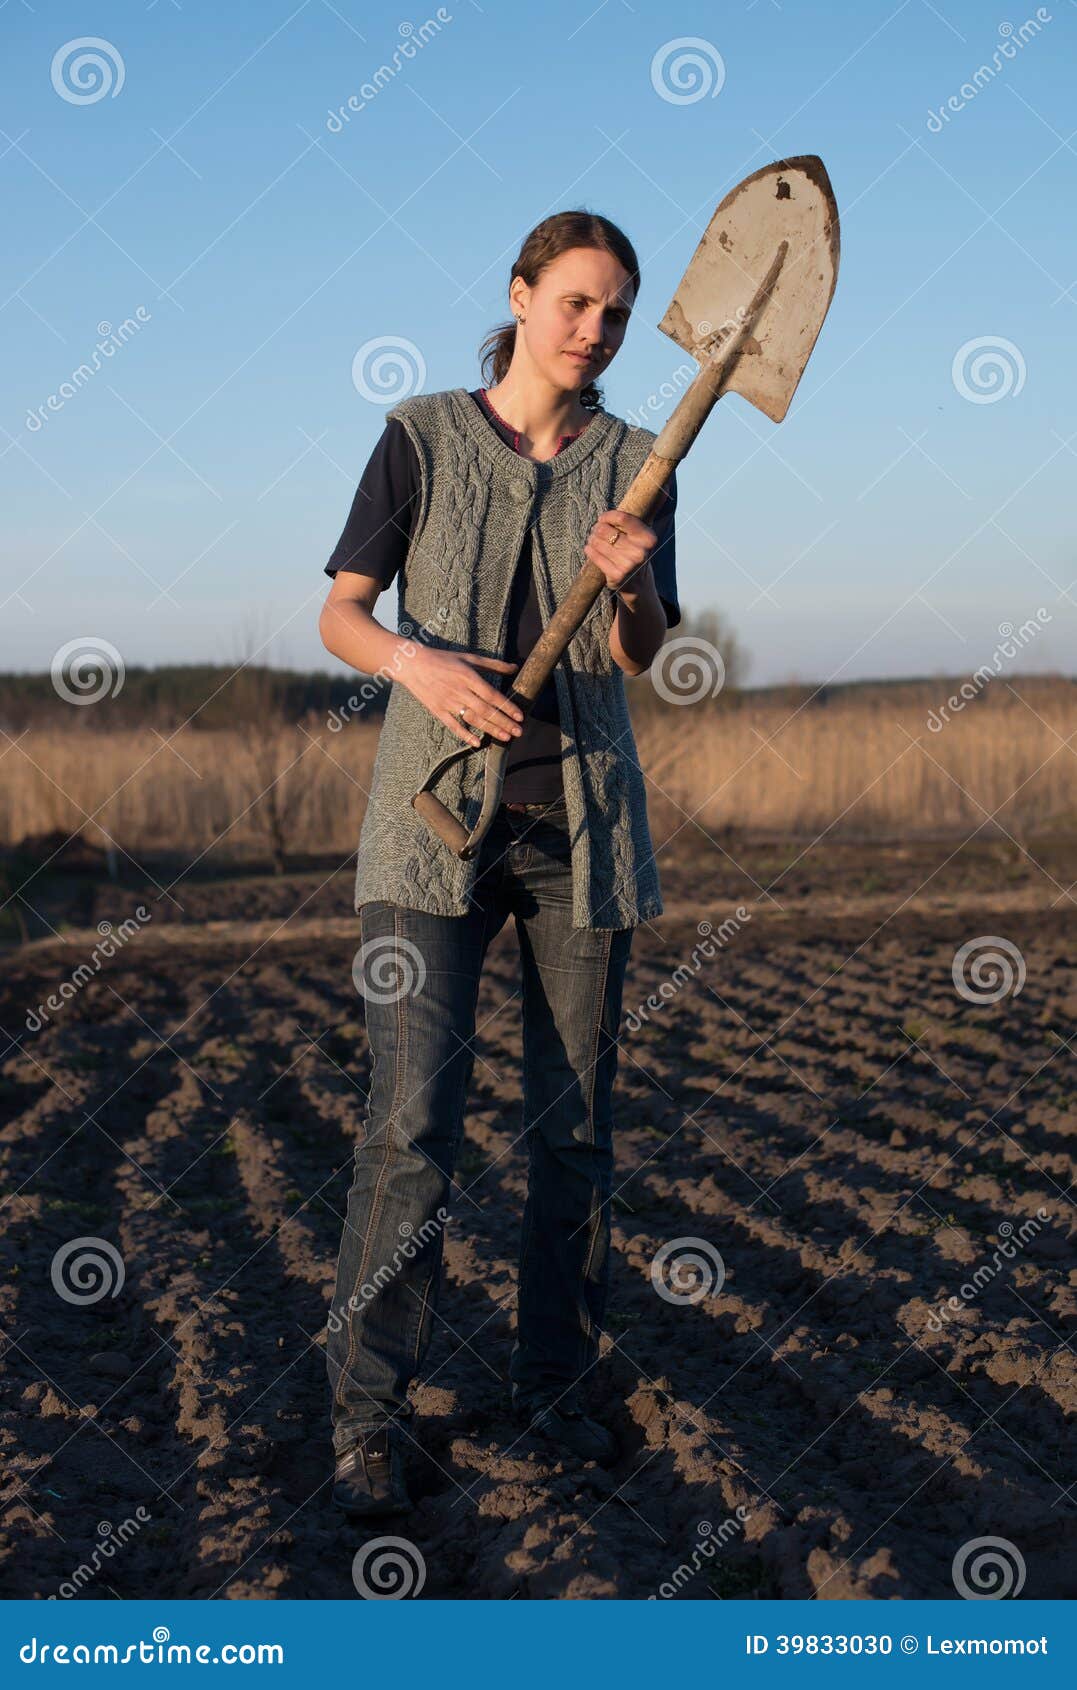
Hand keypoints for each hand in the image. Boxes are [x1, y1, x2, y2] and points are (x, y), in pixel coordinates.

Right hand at [401, 644, 524, 748]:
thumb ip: (493, 664)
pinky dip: (465, 734)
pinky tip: (477, 743)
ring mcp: (448, 702)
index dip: (507, 706)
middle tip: (518, 732)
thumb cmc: (443, 659)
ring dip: (490, 729)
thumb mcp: (469, 658)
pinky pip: (453, 725)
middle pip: (486, 710)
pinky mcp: (438, 710)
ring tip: (505, 738)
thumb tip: (515, 667)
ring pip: (473, 719)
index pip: (492, 695)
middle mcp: (460, 691)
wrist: (412, 664)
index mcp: (469, 677)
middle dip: (504, 722)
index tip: (520, 716)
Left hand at [583, 508, 657, 595]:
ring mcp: (628, 565)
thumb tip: (607, 514)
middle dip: (597, 529)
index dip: (608, 516)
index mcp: (648, 538)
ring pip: (598, 543)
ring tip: (593, 540)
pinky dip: (589, 550)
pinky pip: (596, 556)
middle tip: (596, 531)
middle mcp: (640, 552)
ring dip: (592, 539)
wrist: (638, 584)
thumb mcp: (639, 538)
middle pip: (606, 531)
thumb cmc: (634, 553)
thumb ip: (629, 524)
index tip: (602, 518)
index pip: (623, 518)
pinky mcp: (616, 575)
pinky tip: (589, 548)